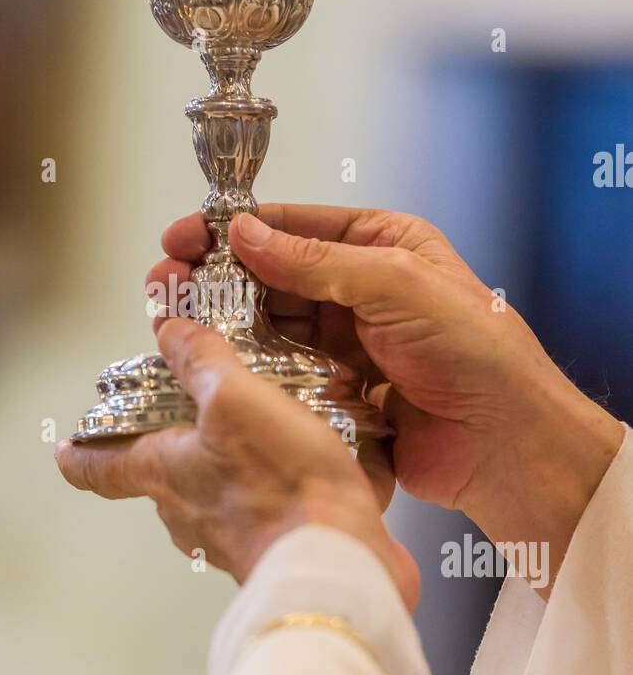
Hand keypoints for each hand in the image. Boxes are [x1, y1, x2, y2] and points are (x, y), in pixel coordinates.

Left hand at [57, 317, 419, 607]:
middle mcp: (187, 511)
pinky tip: (311, 461)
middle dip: (174, 441)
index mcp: (162, 473)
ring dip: (232, 460)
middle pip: (162, 474)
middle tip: (194, 406)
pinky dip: (277, 482)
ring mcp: (231, 536)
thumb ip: (201, 362)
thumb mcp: (236, 399)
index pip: (99, 467)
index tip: (64, 448)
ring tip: (267, 424)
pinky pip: (266, 506)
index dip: (80, 453)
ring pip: (215, 489)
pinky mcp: (276, 546)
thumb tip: (168, 331)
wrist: (339, 564)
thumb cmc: (281, 484)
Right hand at [148, 206, 623, 589]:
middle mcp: (362, 291)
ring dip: (227, 328)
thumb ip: (316, 262)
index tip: (186, 236)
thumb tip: (247, 235)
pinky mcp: (339, 395)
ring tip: (176, 326)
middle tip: (165, 283)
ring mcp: (349, 346)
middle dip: (219, 280)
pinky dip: (252, 373)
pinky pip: (284, 377)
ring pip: (272, 329)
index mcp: (384, 246)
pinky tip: (216, 371)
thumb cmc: (479, 355)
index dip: (236, 230)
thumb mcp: (397, 285)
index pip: (295, 228)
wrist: (509, 446)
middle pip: (273, 278)